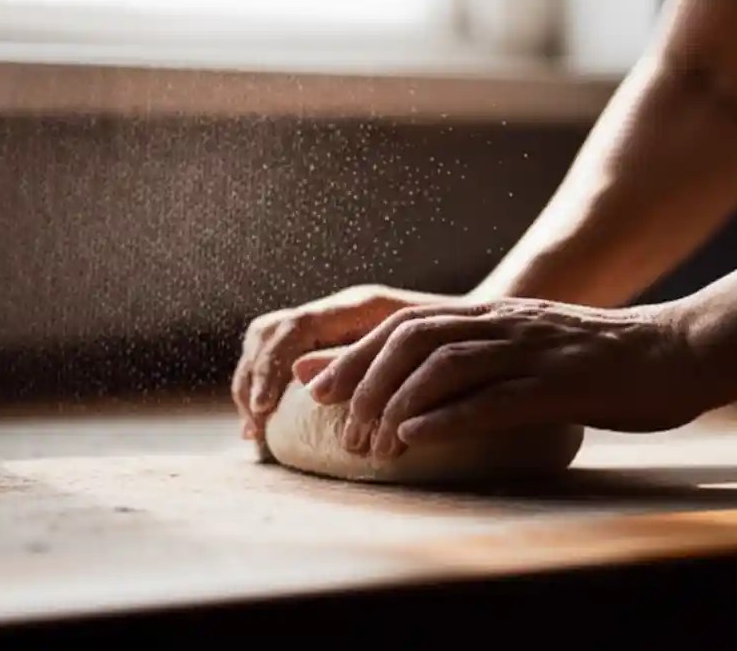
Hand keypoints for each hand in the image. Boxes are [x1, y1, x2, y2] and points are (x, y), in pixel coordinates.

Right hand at [231, 284, 456, 439]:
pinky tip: (269, 419)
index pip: (292, 327)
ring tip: (256, 431)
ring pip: (268, 342)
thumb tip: (300, 376)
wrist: (484, 330)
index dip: (270, 367)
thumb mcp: (421, 355)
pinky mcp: (332, 345)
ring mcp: (333, 326)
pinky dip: (269, 386)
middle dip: (253, 377)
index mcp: (358, 306)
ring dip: (255, 383)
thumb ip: (367, 362)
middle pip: (268, 331)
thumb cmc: (460, 344)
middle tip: (256, 427)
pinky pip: (284, 357)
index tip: (265, 409)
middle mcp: (338, 311)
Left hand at [299, 297, 723, 458]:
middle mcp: (505, 325)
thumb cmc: (607, 361)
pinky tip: (418, 442)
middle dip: (364, 381)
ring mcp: (533, 353)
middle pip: (412, 339)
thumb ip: (487, 357)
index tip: (320, 389)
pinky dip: (447, 420)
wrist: (683, 350)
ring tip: (372, 444)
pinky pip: (494, 400)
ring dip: (397, 405)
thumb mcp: (537, 347)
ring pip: (444, 366)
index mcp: (496, 315)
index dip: (357, 354)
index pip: (408, 324)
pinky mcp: (562, 385)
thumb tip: (432, 386)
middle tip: (340, 426)